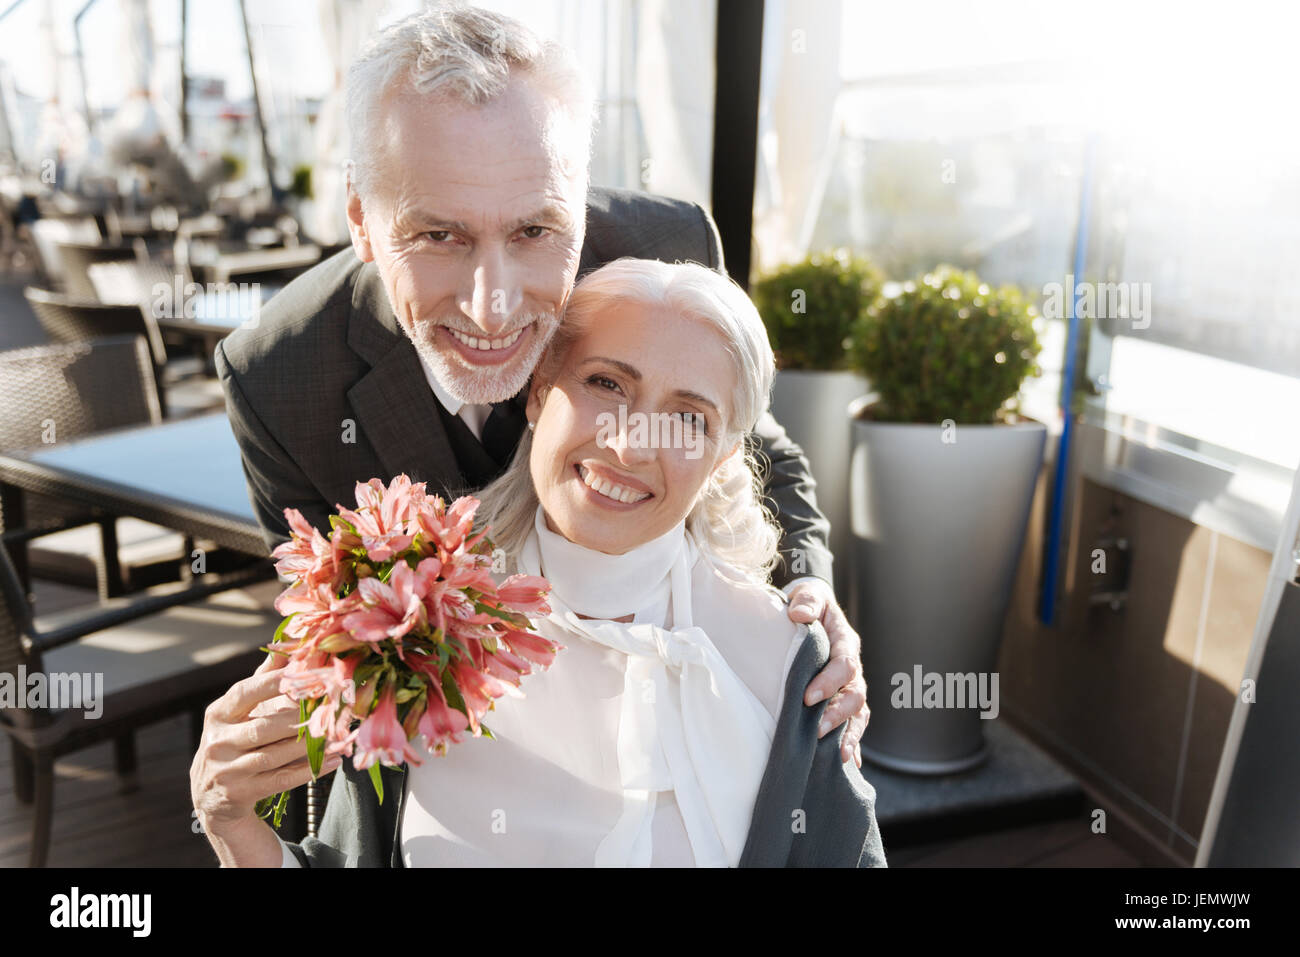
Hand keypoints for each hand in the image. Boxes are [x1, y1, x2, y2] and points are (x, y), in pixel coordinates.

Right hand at [189, 652, 341, 865]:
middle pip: (265, 727)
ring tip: (338, 736)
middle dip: (300, 719)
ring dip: (311, 746)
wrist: (212, 797)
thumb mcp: (240, 712)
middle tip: (333, 709)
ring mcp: (227, 770)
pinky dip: (309, 770)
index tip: (303, 673)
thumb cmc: (235, 740)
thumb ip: (264, 679)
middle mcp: (217, 741)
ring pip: (276, 755)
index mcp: (218, 714)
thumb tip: (288, 642)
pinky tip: (333, 760)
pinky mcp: (240, 793)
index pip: (244, 693)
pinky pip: (281, 780)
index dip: (273, 682)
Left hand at [786, 579, 868, 767]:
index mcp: (845, 643)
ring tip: (839, 755)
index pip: (845, 665)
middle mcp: (852, 669)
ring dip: (849, 734)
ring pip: (858, 714)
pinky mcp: (841, 701)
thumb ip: (807, 600)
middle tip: (816, 729)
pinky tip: (848, 764)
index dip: (830, 682)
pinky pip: (852, 725)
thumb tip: (799, 615)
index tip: (808, 697)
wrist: (807, 611)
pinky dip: (852, 743)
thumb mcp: (808, 595)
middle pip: (856, 695)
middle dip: (839, 714)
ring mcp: (849, 687)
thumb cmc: (807, 604)